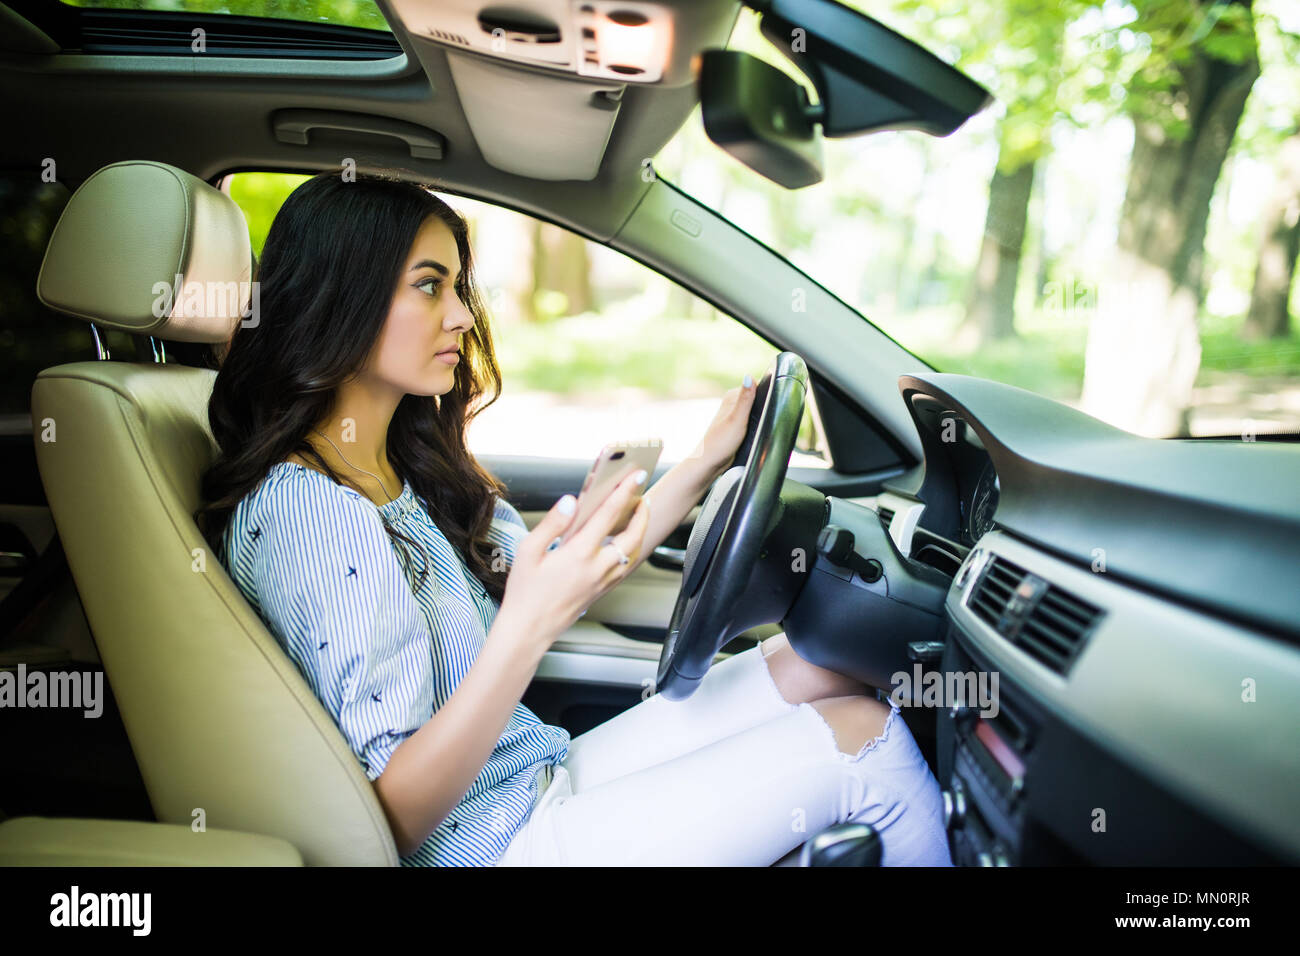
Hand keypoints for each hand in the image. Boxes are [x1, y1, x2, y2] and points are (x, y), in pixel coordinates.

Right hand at [498, 469, 651, 651]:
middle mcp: (596, 568)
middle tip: (642, 496)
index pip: (608, 515)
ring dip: (639, 532)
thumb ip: (552, 523)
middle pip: (632, 536)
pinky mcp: (602, 591)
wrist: (529, 629)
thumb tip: (571, 501)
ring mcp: (602, 581)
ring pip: (633, 553)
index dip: (624, 492)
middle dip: (642, 513)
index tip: (636, 476)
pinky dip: (631, 550)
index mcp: (578, 553)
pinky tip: (625, 542)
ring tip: (637, 515)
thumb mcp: (528, 551)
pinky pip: (625, 567)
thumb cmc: (525, 591)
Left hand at [689, 372, 759, 474]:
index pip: (757, 385)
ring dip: (762, 418)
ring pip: (757, 411)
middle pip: (759, 399)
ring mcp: (735, 415)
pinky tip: (759, 432)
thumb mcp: (737, 419)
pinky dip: (758, 425)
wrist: (711, 462)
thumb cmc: (720, 442)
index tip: (770, 406)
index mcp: (732, 396)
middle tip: (765, 421)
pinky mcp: (738, 426)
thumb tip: (749, 376)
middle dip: (766, 408)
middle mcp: (733, 404)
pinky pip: (754, 421)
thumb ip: (745, 399)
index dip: (767, 394)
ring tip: (762, 428)